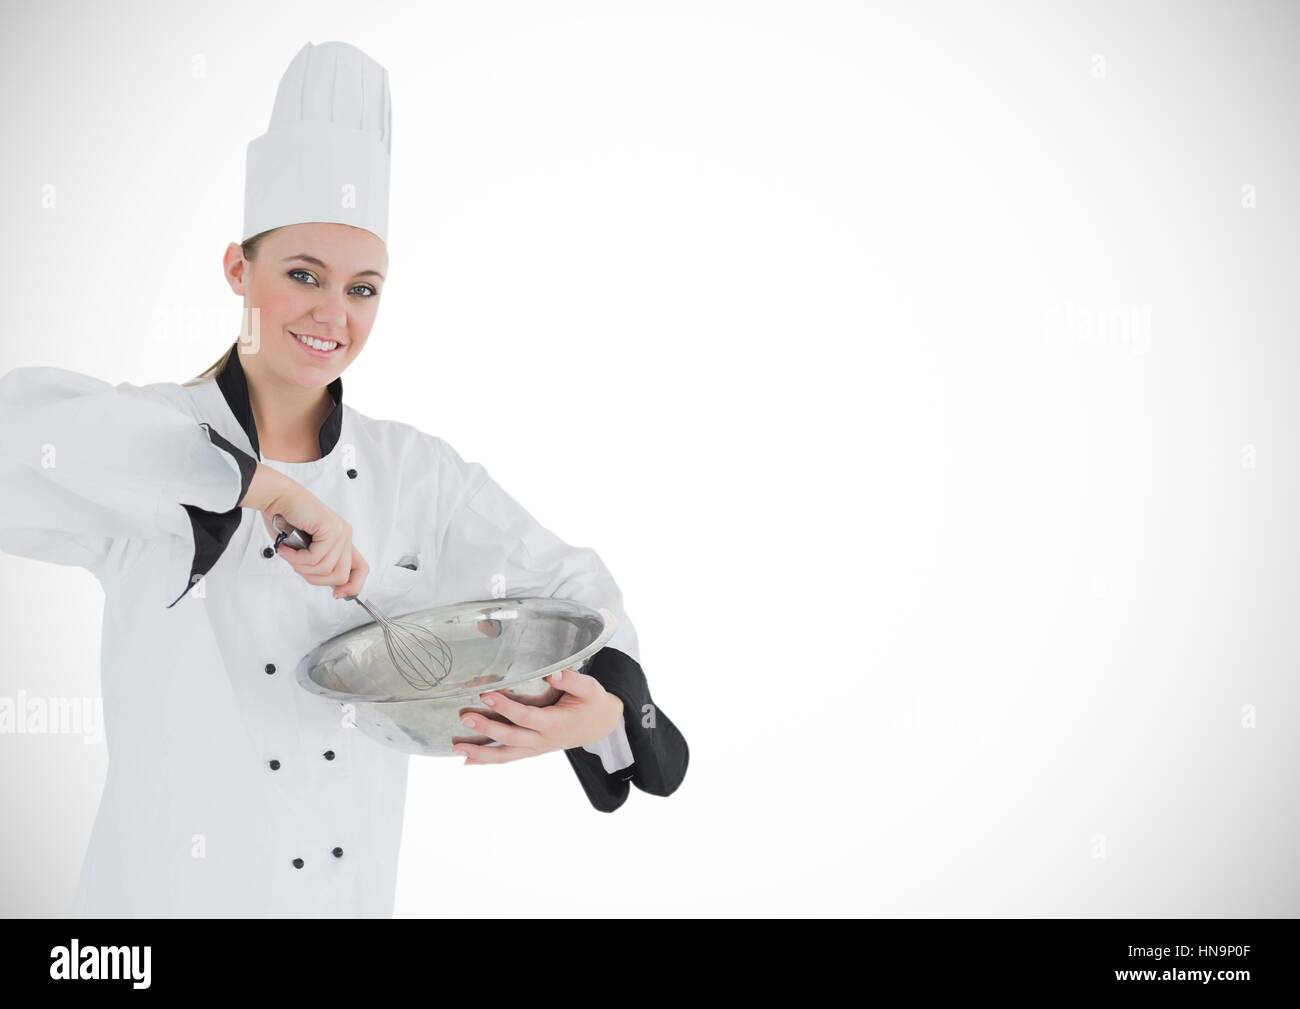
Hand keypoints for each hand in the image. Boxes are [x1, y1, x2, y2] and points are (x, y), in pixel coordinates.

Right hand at [246, 463, 369, 598]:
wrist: (276, 497)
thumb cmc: (286, 520)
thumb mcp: (306, 550)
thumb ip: (319, 565)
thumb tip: (334, 589)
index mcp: (342, 542)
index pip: (361, 569)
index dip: (353, 587)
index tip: (336, 595)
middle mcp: (345, 536)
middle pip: (340, 575)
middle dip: (315, 579)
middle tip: (297, 567)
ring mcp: (340, 531)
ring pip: (326, 569)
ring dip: (301, 567)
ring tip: (288, 554)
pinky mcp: (330, 528)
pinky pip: (315, 557)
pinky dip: (296, 558)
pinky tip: (286, 548)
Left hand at [453, 666, 624, 764]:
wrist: (599, 725)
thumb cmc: (592, 703)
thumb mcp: (589, 688)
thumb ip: (571, 680)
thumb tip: (552, 672)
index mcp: (555, 723)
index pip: (526, 717)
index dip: (505, 707)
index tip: (486, 694)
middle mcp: (543, 740)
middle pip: (510, 738)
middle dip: (486, 728)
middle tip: (464, 716)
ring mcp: (536, 748)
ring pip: (505, 755)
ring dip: (480, 752)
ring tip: (456, 747)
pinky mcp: (531, 750)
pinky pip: (507, 758)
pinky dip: (487, 761)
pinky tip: (467, 760)